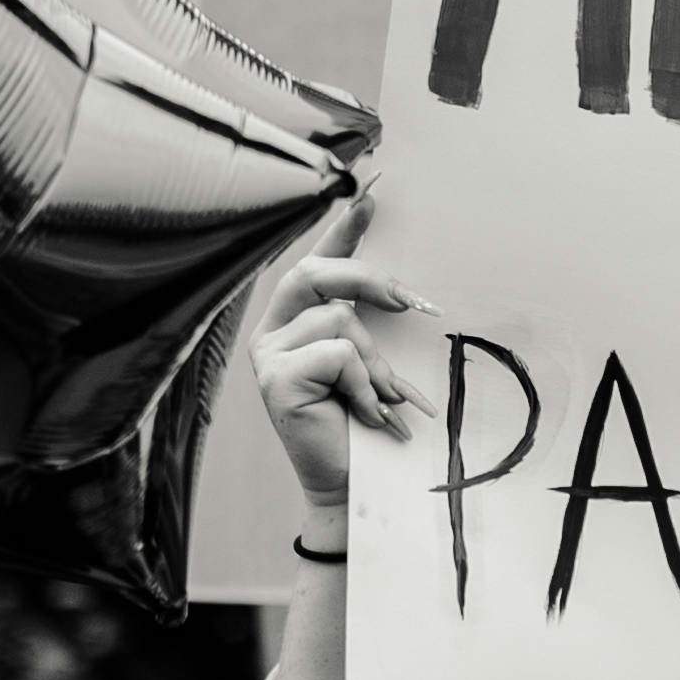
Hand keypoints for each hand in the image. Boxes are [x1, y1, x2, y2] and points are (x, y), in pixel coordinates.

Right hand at [249, 195, 430, 519]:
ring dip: (375, 361)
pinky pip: (337, 353)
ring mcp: (268, 354)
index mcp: (295, 321)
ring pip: (339, 319)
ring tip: (380, 399)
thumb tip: (403, 293)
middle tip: (412, 303)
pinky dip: (364, 383)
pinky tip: (364, 412)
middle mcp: (273, 331)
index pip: (316, 261)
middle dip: (370, 280)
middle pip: (317, 274)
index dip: (343, 228)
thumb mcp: (371, 365)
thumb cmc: (361, 425)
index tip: (371, 195)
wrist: (351, 485)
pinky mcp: (274, 379)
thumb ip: (371, 327)